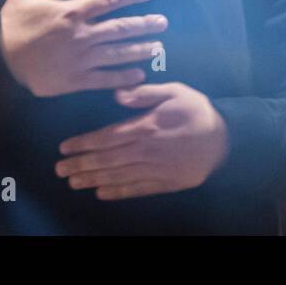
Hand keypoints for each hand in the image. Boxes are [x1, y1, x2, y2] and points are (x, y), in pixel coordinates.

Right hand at [0, 0, 165, 97]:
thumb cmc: (13, 25)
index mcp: (72, 11)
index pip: (108, 0)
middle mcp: (80, 35)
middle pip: (120, 28)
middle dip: (144, 24)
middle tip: (163, 22)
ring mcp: (80, 59)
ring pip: (117, 54)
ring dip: (139, 50)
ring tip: (157, 47)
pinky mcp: (74, 80)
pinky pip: (104, 79)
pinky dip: (123, 78)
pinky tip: (139, 76)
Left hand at [55, 82, 228, 199]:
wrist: (226, 139)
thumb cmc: (197, 110)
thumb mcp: (175, 91)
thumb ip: (145, 93)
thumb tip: (117, 94)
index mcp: (146, 126)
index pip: (107, 137)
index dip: (84, 143)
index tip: (64, 147)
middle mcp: (146, 151)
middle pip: (107, 159)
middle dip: (81, 164)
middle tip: (59, 169)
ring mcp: (155, 169)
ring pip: (117, 176)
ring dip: (93, 179)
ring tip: (73, 182)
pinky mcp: (165, 182)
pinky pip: (137, 189)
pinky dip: (118, 192)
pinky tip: (101, 193)